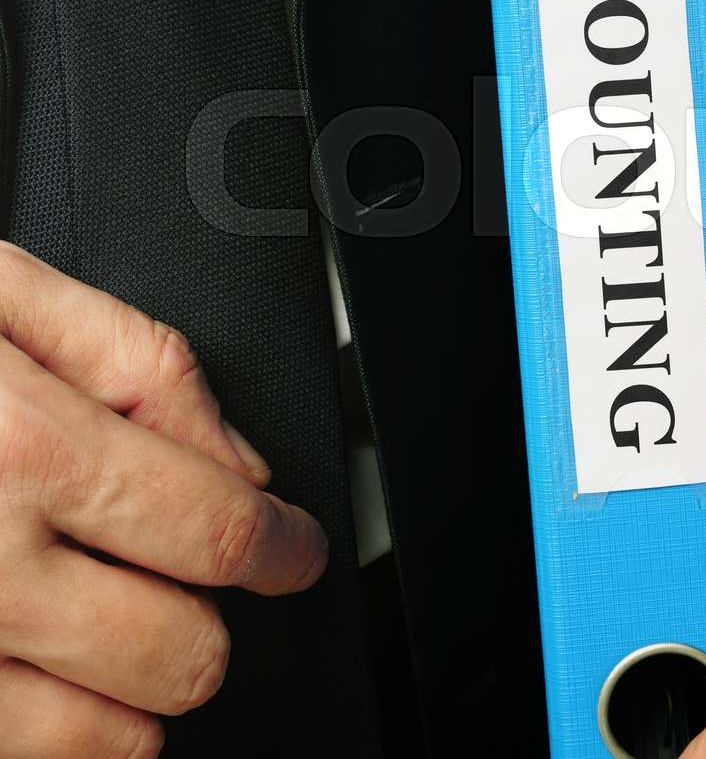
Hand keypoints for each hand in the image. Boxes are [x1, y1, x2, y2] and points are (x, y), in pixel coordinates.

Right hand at [0, 243, 328, 758]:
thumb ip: (136, 365)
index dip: (286, 548)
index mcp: (18, 447)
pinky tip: (27, 678)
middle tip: (184, 588)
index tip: (297, 553)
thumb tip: (236, 459)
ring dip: (134, 698)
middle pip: (180, 652)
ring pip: (106, 743)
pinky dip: (47, 742)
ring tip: (101, 637)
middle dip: (208, 622)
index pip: (219, 532)